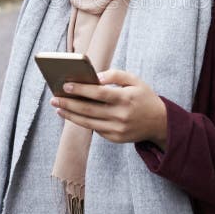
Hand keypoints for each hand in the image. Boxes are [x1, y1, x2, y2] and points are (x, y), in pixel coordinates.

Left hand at [50, 69, 167, 149]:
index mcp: (126, 98)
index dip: (81, 90)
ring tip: (58, 106)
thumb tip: (95, 78)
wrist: (160, 123)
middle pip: (89, 110)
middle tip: (54, 97)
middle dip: (69, 103)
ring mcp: (118, 129)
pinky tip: (72, 114)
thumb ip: (115, 75)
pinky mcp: (115, 138)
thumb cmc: (144, 97)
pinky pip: (95, 129)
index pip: (99, 93)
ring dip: (70, 114)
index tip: (65, 85)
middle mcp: (121, 116)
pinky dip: (82, 122)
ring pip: (88, 122)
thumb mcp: (135, 81)